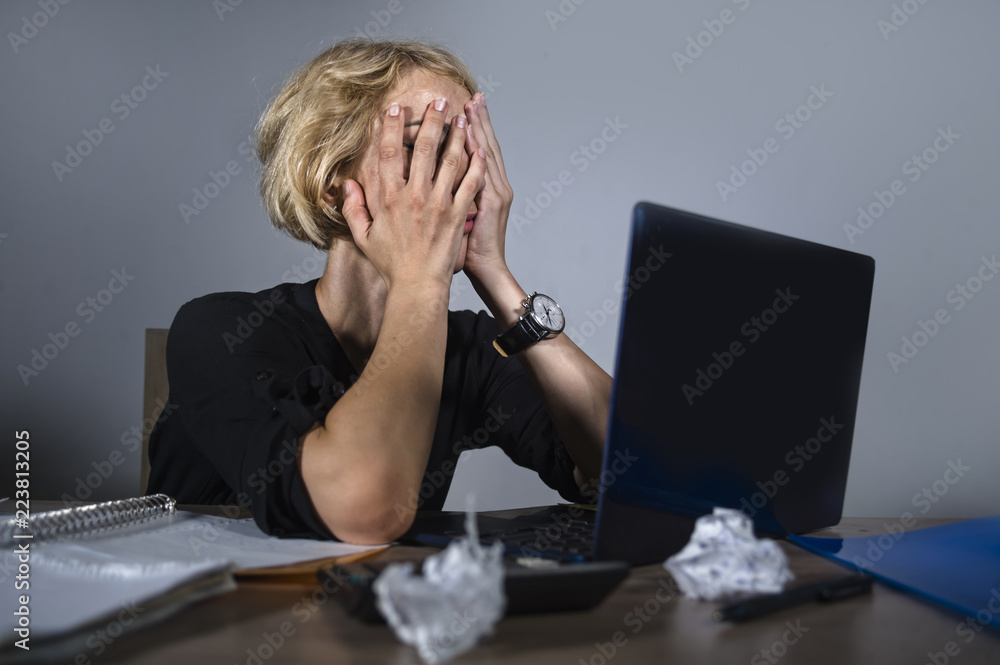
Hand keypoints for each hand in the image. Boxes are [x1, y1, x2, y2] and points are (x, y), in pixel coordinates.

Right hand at [340, 98, 486, 289]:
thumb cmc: (391, 264)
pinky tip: (479, 149)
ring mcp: (438, 204)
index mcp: (389, 198)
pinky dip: (476, 165)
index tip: (395, 109)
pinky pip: (469, 184)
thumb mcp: (363, 236)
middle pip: (423, 148)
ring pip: (449, 160)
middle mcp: (414, 196)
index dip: (390, 127)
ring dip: (456, 135)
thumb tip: (346, 184)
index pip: (388, 153)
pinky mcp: (457, 214)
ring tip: (462, 117)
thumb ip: (353, 208)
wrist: (417, 286)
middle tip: (439, 101)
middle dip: (432, 120)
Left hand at [462, 92, 513, 280]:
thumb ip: (459, 196)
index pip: (480, 151)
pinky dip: (478, 155)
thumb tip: (445, 181)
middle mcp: (496, 186)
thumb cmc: (470, 248)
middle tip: (473, 97)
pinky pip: (483, 175)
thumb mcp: (466, 218)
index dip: (476, 129)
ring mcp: (495, 194)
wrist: (487, 268)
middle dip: (480, 120)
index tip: (468, 107)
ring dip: (479, 130)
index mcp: (488, 189)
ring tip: (471, 108)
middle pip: (487, 145)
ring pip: (487, 154)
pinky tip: (472, 138)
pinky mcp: (491, 204)